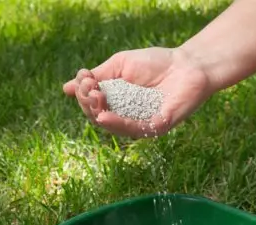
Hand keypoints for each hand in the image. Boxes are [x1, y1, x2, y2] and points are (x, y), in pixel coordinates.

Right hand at [63, 47, 211, 137]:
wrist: (188, 64)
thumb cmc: (156, 62)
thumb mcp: (120, 65)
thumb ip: (97, 76)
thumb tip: (66, 88)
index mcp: (117, 102)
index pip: (92, 104)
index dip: (83, 93)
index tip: (84, 77)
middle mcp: (127, 116)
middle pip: (98, 117)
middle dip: (88, 103)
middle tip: (90, 88)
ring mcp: (141, 123)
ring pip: (113, 127)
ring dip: (98, 113)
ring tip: (94, 98)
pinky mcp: (156, 127)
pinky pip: (134, 130)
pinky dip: (117, 123)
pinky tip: (104, 115)